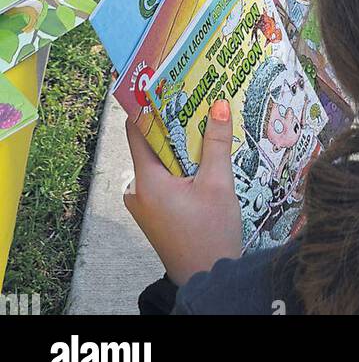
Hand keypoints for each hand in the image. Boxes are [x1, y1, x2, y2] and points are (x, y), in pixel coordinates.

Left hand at [124, 100, 242, 285]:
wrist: (208, 279)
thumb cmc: (210, 236)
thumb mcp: (219, 184)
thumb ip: (217, 142)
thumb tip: (218, 103)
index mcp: (147, 181)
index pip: (136, 130)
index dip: (148, 104)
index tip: (161, 82)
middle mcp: (138, 190)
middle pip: (151, 143)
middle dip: (173, 122)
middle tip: (194, 98)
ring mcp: (144, 203)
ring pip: (160, 161)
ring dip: (180, 144)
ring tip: (204, 125)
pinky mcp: (155, 212)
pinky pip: (164, 177)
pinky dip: (181, 164)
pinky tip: (203, 158)